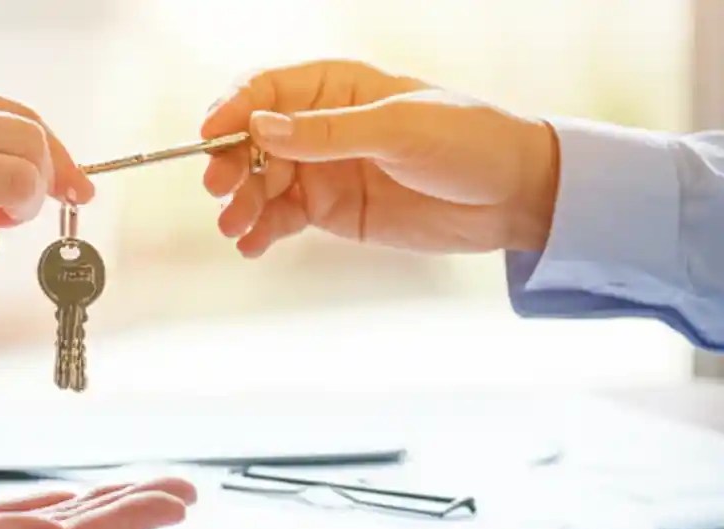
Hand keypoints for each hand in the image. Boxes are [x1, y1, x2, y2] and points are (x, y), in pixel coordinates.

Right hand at [201, 60, 558, 257]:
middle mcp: (320, 127)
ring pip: (262, 183)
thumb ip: (327, 133)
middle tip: (220, 190)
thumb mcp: (399, 129)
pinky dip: (260, 232)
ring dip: (240, 203)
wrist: (514, 197)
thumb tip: (261, 128)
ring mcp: (322, 170)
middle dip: (231, 163)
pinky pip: (281, 219)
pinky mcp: (330, 211)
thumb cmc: (468, 141)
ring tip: (234, 226)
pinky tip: (251, 246)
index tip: (210, 138)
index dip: (232, 110)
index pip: (266, 90)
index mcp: (336, 87)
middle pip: (253, 140)